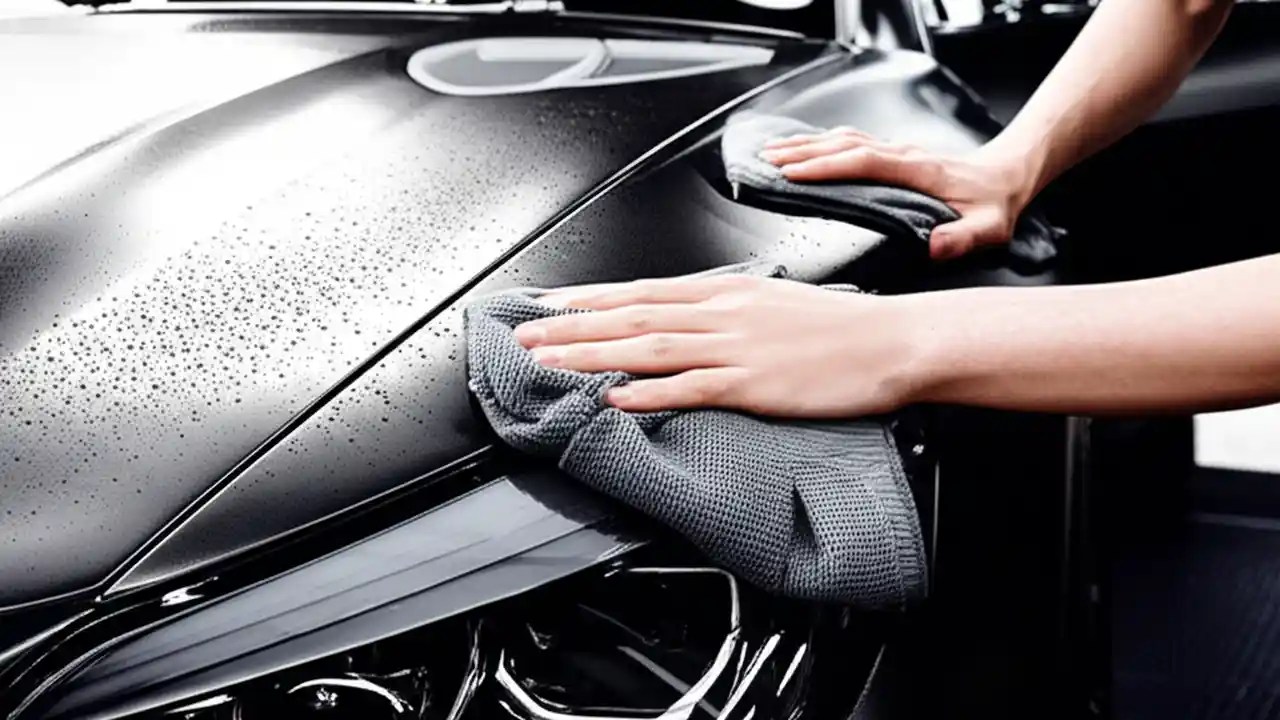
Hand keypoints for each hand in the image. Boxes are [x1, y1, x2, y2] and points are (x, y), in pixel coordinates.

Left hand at [512, 273, 927, 417]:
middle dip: (570, 326)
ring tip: (547, 362)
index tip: (548, 303)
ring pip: (647, 346)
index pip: (641, 290)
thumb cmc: (838, 327)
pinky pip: (691, 386)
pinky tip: (614, 396)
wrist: (890, 341)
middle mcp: (722, 311)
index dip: (588, 299)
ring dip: (591, 354)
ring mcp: (736, 345)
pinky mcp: (754, 382)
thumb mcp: (774, 302)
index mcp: (725, 290)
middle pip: (630, 315)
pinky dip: (648, 390)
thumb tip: (686, 318)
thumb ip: (726, 310)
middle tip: (523, 335)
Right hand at [759, 128, 1034, 259]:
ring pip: (845, 139)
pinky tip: (803, 148)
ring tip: (771, 151)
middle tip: (767, 160)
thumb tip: (933, 246)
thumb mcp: (990, 229)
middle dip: (803, 151)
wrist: (1008, 175)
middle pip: (845, 144)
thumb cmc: (996, 204)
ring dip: (807, 143)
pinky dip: (822, 143)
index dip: (827, 166)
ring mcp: (897, 150)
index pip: (864, 162)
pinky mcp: (893, 153)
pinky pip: (851, 142)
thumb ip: (964, 239)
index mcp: (919, 170)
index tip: (794, 174)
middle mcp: (903, 154)